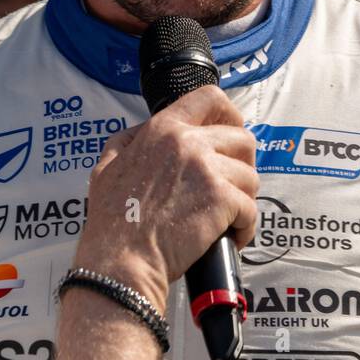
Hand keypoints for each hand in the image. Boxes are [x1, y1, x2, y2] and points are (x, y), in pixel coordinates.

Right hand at [72, 84, 258, 313]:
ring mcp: (207, 169)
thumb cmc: (111, 221)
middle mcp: (188, 142)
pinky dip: (245, 227)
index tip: (231, 134)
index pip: (210, 98)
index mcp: (163, 129)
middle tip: (231, 188)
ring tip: (227, 218)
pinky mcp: (222, 199)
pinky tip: (230, 238)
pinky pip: (251, 209)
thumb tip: (147, 131)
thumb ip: (130, 140)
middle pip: (243, 139)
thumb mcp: (107, 166)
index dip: (229, 114)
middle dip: (243, 165)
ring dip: (244, 199)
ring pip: (251, 177)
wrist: (121, 260)